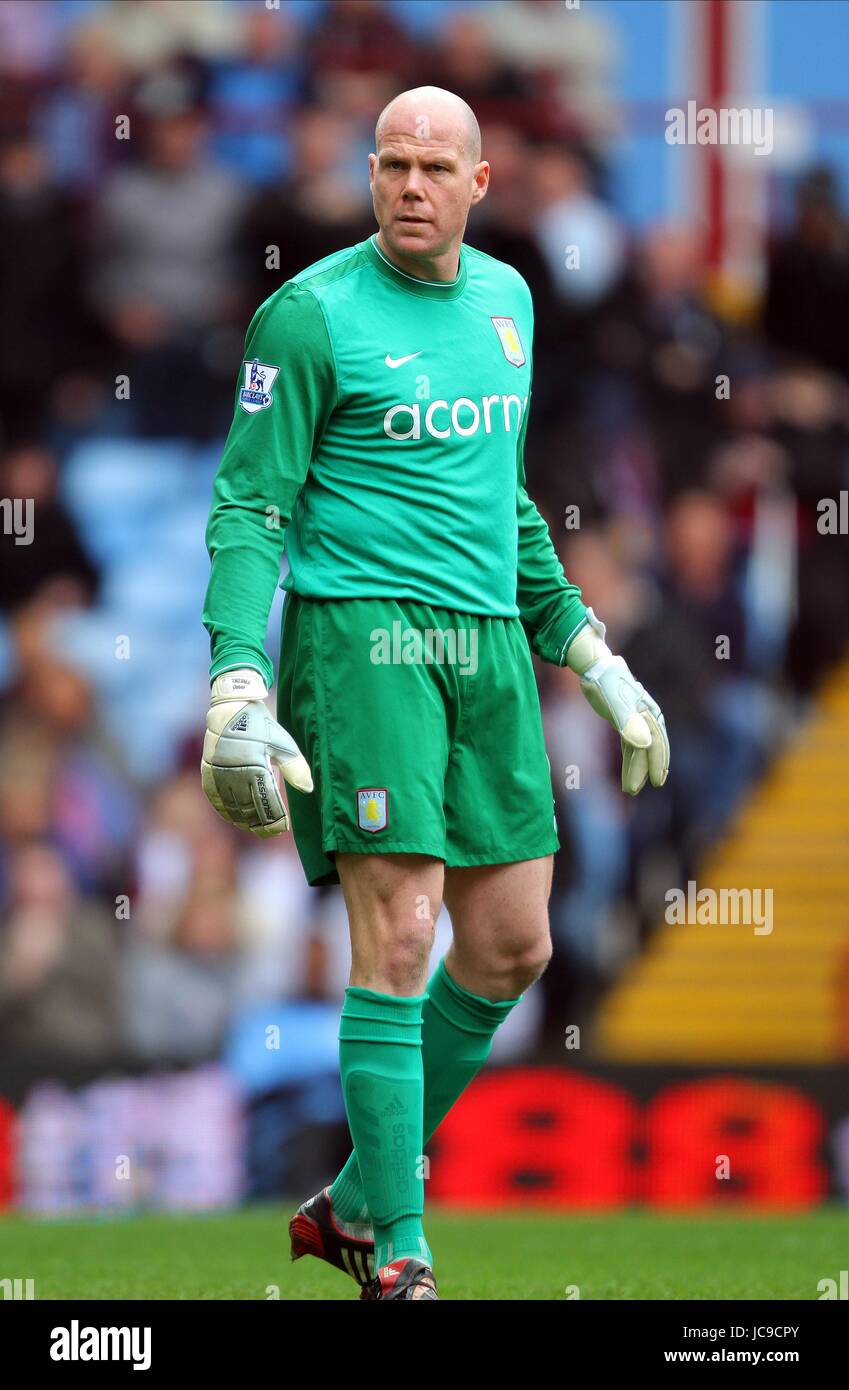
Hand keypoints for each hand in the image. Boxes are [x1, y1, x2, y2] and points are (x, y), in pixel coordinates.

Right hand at [200, 668, 312, 835]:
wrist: (231, 708)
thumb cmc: (261, 726)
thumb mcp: (283, 743)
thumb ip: (295, 767)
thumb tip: (308, 789)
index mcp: (256, 766)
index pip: (267, 803)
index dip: (275, 819)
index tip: (282, 829)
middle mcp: (235, 772)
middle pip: (248, 808)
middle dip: (260, 823)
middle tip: (270, 832)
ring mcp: (219, 773)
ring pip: (230, 806)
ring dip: (243, 819)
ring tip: (254, 827)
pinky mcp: (208, 770)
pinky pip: (214, 797)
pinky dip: (224, 809)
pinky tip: (233, 817)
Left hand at [566, 609, 669, 795]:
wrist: (595, 665)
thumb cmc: (605, 682)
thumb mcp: (615, 703)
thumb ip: (629, 724)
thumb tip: (645, 746)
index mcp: (648, 713)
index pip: (654, 744)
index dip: (656, 764)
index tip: (655, 782)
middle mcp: (646, 717)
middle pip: (649, 748)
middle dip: (645, 770)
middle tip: (633, 790)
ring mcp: (637, 719)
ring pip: (640, 748)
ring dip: (637, 767)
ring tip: (630, 788)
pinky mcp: (626, 720)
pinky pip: (631, 744)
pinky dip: (631, 758)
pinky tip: (629, 769)